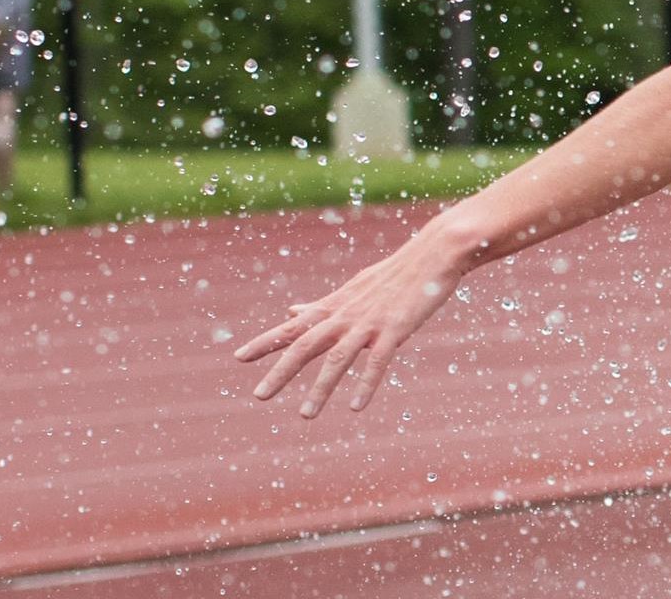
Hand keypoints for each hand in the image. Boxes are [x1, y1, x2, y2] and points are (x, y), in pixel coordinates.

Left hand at [235, 231, 466, 417]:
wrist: (433, 254)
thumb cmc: (393, 274)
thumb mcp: (351, 289)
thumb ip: (321, 306)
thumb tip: (291, 312)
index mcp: (335, 307)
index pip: (292, 327)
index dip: (265, 342)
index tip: (237, 358)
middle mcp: (346, 316)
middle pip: (306, 345)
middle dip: (281, 372)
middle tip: (259, 396)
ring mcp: (370, 323)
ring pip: (338, 359)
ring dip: (320, 388)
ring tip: (305, 415)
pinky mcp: (396, 329)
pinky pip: (377, 362)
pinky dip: (365, 384)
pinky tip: (355, 407)